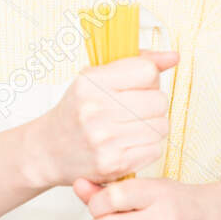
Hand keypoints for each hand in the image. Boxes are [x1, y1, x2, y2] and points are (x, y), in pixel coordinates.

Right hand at [22, 50, 177, 190]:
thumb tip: (173, 56)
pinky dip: (146, 147)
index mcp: (91, 82)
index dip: (148, 79)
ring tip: (130, 128)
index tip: (136, 86)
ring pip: (161, 126)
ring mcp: (105, 139)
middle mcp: (95, 109)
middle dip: (152, 105)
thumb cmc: (75, 112)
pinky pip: (155, 149)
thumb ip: (136, 63)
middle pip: (159, 100)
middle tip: (133, 110)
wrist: (47, 150)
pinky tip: (127, 144)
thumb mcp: (95, 78)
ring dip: (151, 127)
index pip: (147, 72)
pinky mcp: (113, 163)